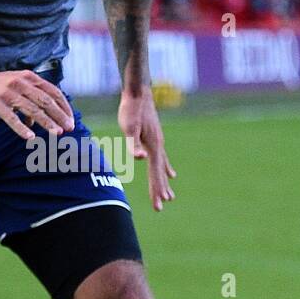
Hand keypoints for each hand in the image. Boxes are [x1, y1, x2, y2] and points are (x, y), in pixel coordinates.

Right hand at [0, 67, 74, 140]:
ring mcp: (8, 93)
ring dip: (46, 122)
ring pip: (32, 110)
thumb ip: (31, 100)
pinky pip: (11, 118)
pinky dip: (21, 128)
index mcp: (30, 78)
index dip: (64, 107)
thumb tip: (38, 123)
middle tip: (69, 128)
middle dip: (59, 116)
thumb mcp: (18, 87)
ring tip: (57, 133)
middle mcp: (21, 84)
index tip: (71, 121)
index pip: (53, 92)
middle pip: (46, 101)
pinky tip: (30, 137)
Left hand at [118, 86, 175, 210]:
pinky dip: (166, 168)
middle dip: (160, 190)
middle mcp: (158, 146)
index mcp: (153, 147)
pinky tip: (171, 173)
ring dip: (164, 182)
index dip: (156, 190)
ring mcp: (158, 142)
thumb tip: (140, 158)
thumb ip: (133, 144)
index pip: (154, 173)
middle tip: (161, 207)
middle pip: (160, 173)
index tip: (158, 206)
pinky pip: (163, 158)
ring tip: (170, 196)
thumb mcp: (128, 127)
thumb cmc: (131, 109)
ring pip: (163, 167)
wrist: (138, 92)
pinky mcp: (155, 138)